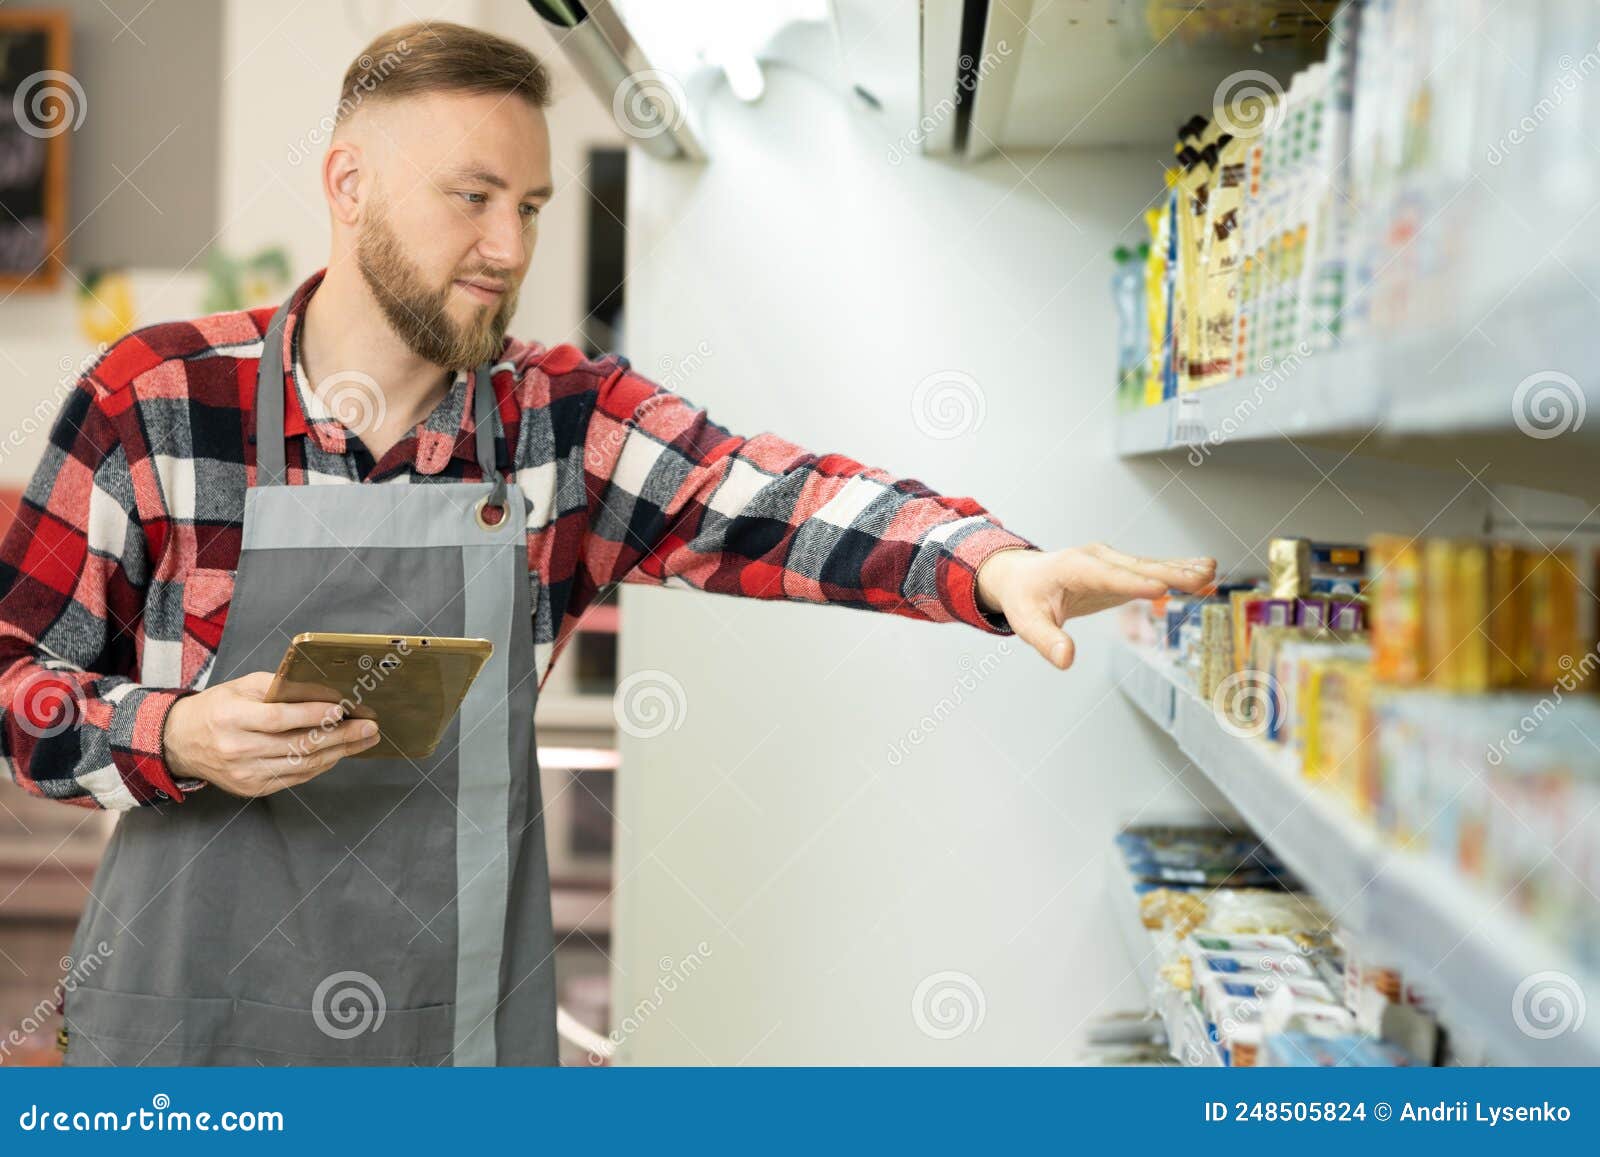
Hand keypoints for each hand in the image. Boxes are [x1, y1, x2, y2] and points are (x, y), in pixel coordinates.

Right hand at [162, 671, 381, 797]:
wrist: (181, 742)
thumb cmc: (216, 709)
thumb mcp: (241, 687)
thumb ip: (279, 687)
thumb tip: (321, 690)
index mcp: (231, 718)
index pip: (278, 718)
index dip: (311, 715)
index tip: (341, 708)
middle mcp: (237, 749)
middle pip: (297, 745)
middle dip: (339, 736)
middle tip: (368, 727)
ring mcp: (245, 773)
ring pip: (301, 764)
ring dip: (338, 752)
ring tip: (362, 740)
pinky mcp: (252, 788)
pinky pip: (295, 777)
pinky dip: (320, 765)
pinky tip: (338, 753)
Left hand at [976, 543, 1215, 669]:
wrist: (1023, 576)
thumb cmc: (1025, 598)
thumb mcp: (1028, 622)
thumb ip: (1047, 640)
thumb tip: (1066, 660)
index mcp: (1074, 568)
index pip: (1107, 577)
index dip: (1133, 583)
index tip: (1161, 589)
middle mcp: (1097, 558)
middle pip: (1137, 567)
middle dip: (1170, 573)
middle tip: (1202, 578)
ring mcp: (1111, 561)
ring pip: (1150, 566)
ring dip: (1182, 569)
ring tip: (1212, 572)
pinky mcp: (1121, 569)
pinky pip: (1151, 570)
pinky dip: (1178, 571)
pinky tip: (1205, 573)